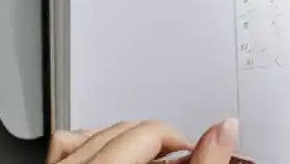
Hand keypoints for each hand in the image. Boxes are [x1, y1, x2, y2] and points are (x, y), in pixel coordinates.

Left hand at [46, 118, 237, 163]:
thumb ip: (204, 162)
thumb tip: (225, 129)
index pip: (150, 132)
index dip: (182, 141)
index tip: (194, 154)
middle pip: (127, 129)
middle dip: (158, 142)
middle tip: (178, 160)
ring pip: (93, 133)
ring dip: (126, 140)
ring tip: (147, 160)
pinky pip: (64, 146)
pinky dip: (89, 144)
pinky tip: (109, 155)